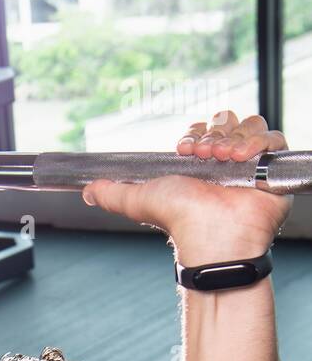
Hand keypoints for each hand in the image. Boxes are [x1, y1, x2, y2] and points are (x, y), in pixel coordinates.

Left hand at [81, 111, 291, 265]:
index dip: (194, 132)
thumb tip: (87, 190)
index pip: (204, 127)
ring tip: (223, 161)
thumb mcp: (139, 200)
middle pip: (226, 121)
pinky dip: (258, 143)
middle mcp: (226, 161)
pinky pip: (274, 140)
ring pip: (249, 126)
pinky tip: (242, 160)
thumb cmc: (181, 222)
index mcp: (200, 163)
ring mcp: (251, 165)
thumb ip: (113, 194)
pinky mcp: (272, 172)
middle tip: (203, 156)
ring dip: (233, 138)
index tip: (183, 148)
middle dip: (212, 133)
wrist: (211, 240)